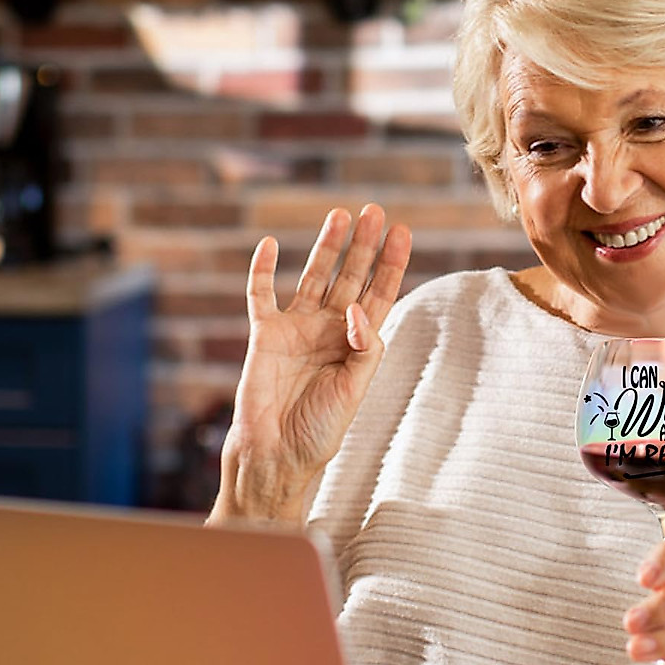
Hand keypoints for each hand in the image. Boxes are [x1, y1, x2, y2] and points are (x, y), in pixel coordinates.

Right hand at [211, 204, 410, 524]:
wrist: (277, 453)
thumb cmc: (321, 428)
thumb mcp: (355, 390)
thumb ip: (365, 349)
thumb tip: (358, 309)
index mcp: (358, 343)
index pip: (379, 294)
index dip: (391, 264)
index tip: (402, 232)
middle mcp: (329, 329)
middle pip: (350, 277)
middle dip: (363, 246)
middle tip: (374, 211)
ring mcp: (296, 328)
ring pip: (314, 276)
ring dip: (326, 247)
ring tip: (340, 215)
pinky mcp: (265, 334)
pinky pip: (261, 295)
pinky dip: (263, 270)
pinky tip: (271, 244)